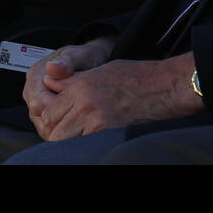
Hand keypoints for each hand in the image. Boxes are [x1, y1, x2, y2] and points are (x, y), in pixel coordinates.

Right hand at [23, 36, 113, 120]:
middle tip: (82, 116)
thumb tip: (51, 67)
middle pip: (39, 117)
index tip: (77, 108)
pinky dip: (64, 127)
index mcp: (35, 76)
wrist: (90, 60)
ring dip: (62, 125)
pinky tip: (77, 122)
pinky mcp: (44, 112)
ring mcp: (37, 103)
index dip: (57, 109)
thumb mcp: (79, 55)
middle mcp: (32, 91)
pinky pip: (49, 128)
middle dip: (61, 119)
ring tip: (81, 118)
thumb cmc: (84, 57)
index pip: (38, 103)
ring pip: (43, 125)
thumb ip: (66, 63)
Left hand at [28, 49, 200, 141]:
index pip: (48, 110)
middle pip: (52, 127)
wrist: (164, 86)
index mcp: (80, 84)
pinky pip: (82, 143)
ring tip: (79, 134)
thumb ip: (73, 80)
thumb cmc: (138, 75)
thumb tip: (49, 84)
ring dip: (67, 139)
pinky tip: (91, 137)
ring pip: (64, 139)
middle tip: (67, 130)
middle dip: (56, 131)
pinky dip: (82, 142)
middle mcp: (84, 101)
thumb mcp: (102, 69)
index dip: (51, 117)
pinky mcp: (107, 131)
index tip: (59, 119)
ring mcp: (95, 117)